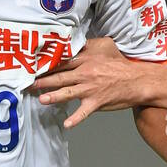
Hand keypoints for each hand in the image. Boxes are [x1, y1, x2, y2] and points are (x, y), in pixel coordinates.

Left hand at [29, 37, 150, 126]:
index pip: (62, 60)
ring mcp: (90, 88)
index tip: (34, 65)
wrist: (137, 81)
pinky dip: (76, 119)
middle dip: (43, 80)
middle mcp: (85, 72)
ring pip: (68, 92)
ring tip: (42, 99)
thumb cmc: (120, 64)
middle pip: (60, 75)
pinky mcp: (96, 101)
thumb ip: (88, 44)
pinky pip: (84, 112)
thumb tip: (74, 41)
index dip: (47, 63)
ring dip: (54, 96)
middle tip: (29, 83)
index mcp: (86, 58)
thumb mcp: (105, 46)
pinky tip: (67, 124)